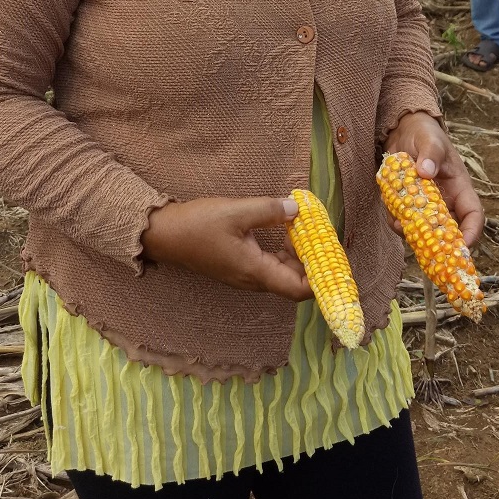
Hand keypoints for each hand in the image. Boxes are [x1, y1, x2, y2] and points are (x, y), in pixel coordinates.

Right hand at [142, 195, 312, 301]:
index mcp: (255, 271)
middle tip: (325, 237)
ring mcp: (244, 275)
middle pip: (294, 283)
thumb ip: (269, 210)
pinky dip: (284, 253)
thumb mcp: (236, 211)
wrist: (164, 234)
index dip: (321, 281)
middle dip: (314, 263)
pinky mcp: (238, 266)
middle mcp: (252, 280)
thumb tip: (298, 208)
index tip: (334, 260)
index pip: (298, 290)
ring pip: (282, 274)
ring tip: (308, 230)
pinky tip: (287, 231)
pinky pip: (270, 266)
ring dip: (298, 256)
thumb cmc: (198, 225)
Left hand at [383, 112, 483, 249]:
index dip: (471, 232)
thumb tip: (426, 172)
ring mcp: (426, 206)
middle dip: (439, 243)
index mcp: (459, 188)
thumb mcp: (430, 140)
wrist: (404, 132)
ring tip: (401, 226)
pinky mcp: (408, 206)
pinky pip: (404, 222)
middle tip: (427, 250)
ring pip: (425, 231)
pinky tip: (392, 216)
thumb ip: (431, 154)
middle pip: (449, 231)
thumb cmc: (425, 134)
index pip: (473, 214)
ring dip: (414, 235)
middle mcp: (445, 201)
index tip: (462, 245)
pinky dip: (398, 223)